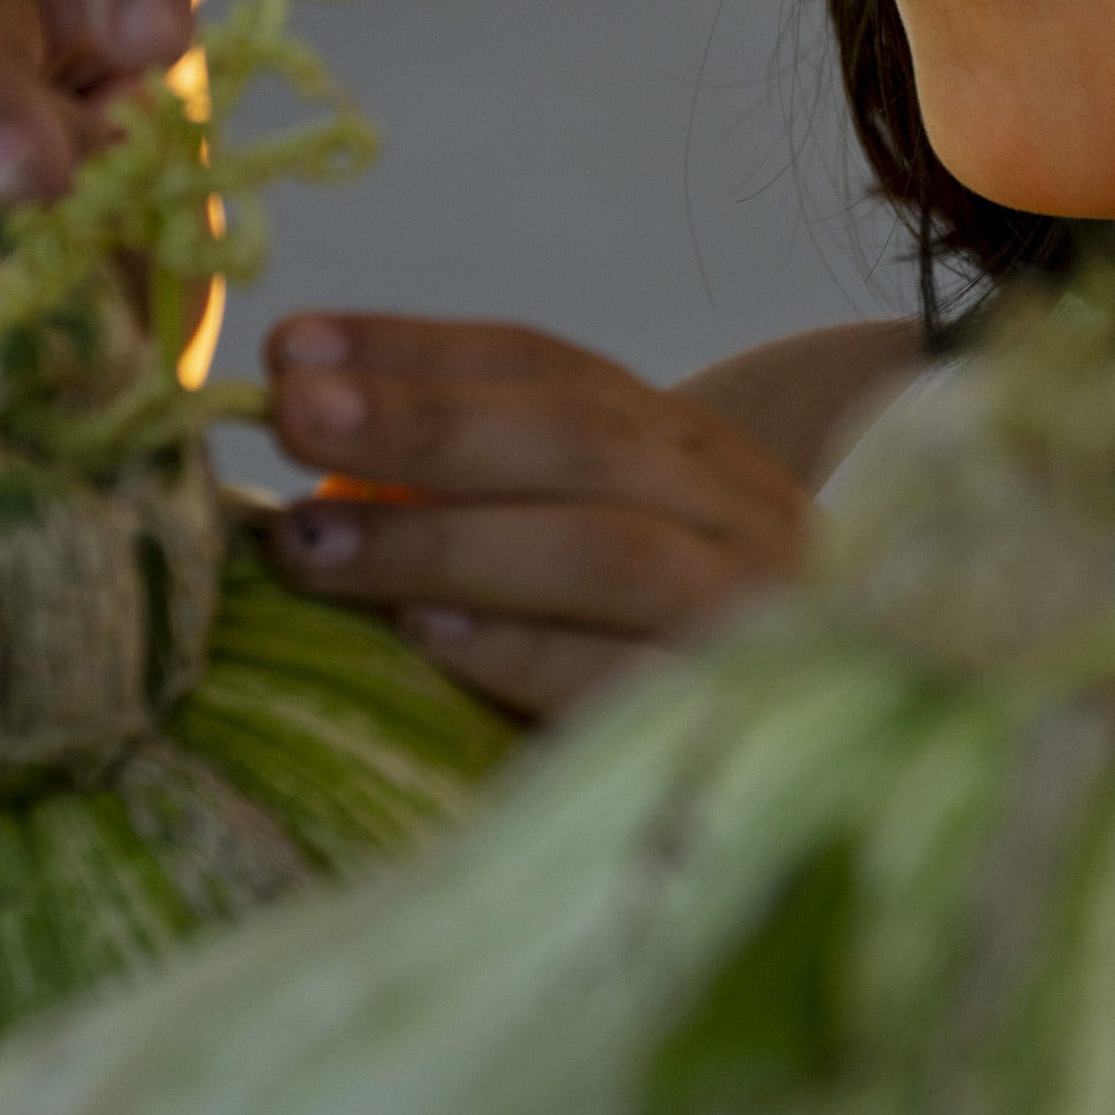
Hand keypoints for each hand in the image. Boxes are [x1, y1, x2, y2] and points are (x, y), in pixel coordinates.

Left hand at [260, 313, 812, 720]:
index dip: (418, 349)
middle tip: (288, 415)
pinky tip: (427, 635)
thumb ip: (483, 505)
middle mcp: (736, 509)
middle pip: (580, 440)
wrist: (826, 766)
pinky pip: (625, 678)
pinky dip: (522, 651)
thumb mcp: (582, 551)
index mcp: (685, 450)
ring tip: (312, 540)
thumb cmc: (646, 665)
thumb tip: (308, 477)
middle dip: (423, 422)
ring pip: (605, 550)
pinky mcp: (745, 720)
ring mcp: (754, 612)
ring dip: (445, 538)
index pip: (550, 369)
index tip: (293, 348)